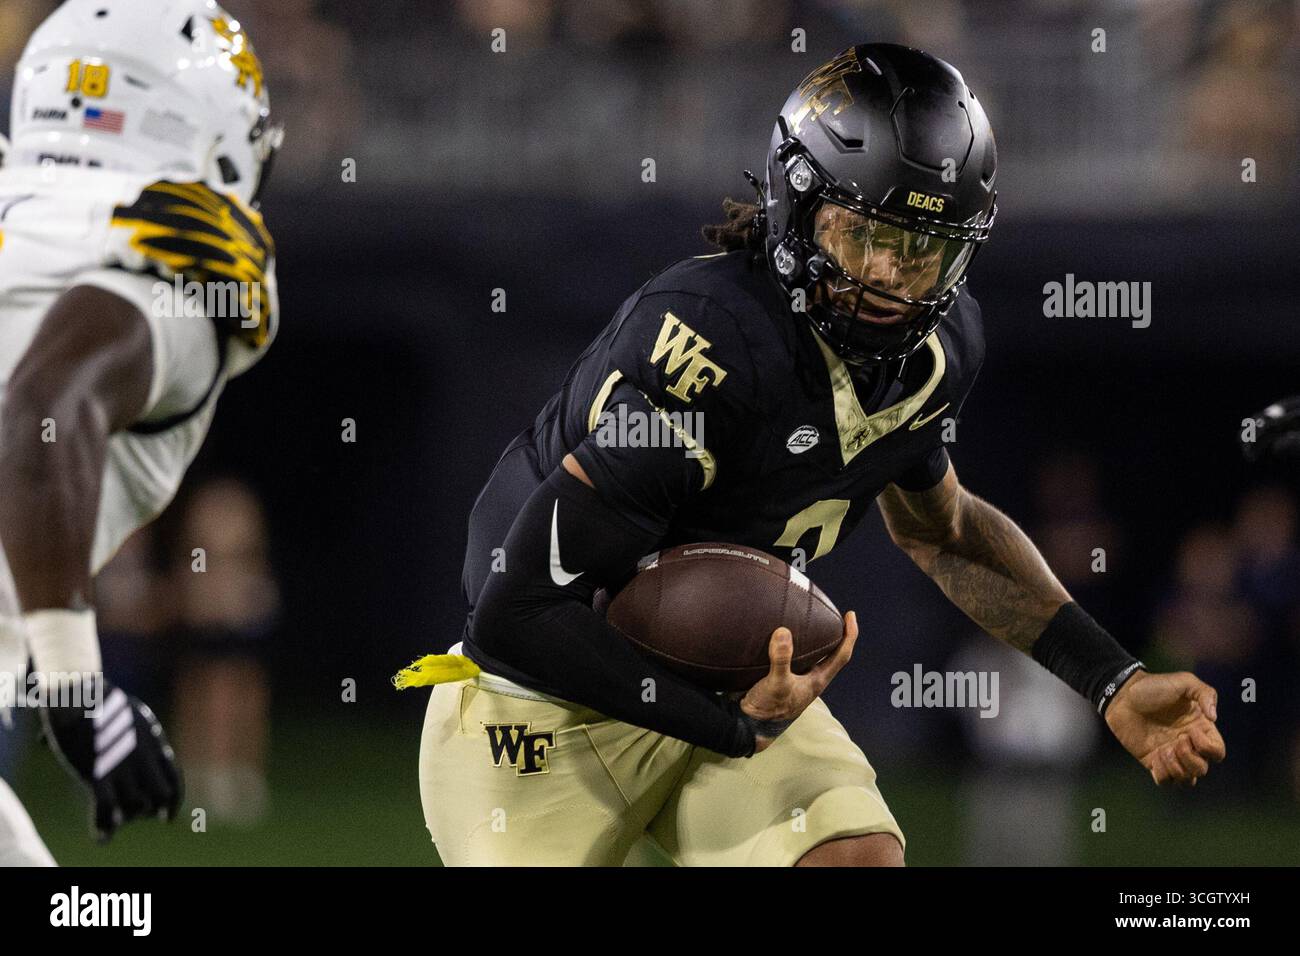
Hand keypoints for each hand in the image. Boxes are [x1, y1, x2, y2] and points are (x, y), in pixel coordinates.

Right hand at [43, 679, 182, 841]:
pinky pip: (107, 811)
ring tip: (116, 822)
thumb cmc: (100, 700)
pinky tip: (103, 837)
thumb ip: (133, 733)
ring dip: (126, 818)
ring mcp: (122, 767)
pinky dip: (105, 827)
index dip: (173, 802)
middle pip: (158, 797)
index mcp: (154, 743)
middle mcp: (143, 758)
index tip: (168, 818)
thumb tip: (134, 743)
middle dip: (149, 811)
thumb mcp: (129, 714)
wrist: (81, 694)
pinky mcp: (97, 775)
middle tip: (135, 815)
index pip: (174, 780)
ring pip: (135, 807)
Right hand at [741, 611, 857, 752]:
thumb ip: (781, 659)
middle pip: (831, 655)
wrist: (750, 725)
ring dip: (816, 640)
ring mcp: (798, 680)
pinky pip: (796, 658)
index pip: (841, 655)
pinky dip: (797, 645)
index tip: (851, 615)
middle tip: (833, 615)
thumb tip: (784, 631)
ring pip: (814, 656)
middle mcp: (811, 680)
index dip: (849, 635)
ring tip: (812, 621)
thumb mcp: (776, 683)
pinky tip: (787, 637)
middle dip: (835, 635)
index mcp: (817, 681)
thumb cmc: (769, 708)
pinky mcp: (783, 678)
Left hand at [1104, 670, 1225, 785]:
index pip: (1217, 752)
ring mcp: (1170, 755)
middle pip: (1202, 770)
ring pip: (1187, 781)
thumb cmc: (1153, 686)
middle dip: (1190, 759)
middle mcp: (1188, 745)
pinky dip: (1164, 774)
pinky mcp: (1152, 761)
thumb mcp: (1184, 681)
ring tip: (1163, 751)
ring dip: (1178, 769)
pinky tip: (1155, 757)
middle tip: (1176, 740)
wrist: (1122, 694)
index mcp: (1200, 729)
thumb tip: (1214, 718)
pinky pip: (1165, 781)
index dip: (1208, 748)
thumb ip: (1205, 693)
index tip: (1191, 731)